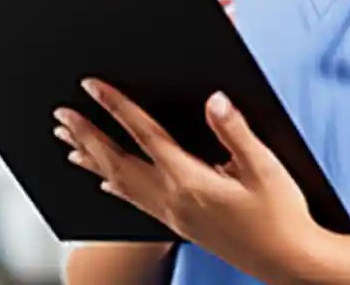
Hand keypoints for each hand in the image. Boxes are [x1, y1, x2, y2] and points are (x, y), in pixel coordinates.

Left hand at [53, 79, 327, 283]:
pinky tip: (104, 182)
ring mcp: (173, 214)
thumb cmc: (281, 215)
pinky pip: (134, 201)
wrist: (287, 261)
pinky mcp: (179, 224)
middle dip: (87, 136)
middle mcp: (173, 199)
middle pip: (117, 162)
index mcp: (190, 179)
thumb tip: (214, 100)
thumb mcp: (264, 167)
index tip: (92, 87)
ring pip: (120, 183)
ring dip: (92, 160)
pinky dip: (113, 185)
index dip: (116, 107)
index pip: (144, 135)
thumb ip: (235, 131)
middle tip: (62, 115)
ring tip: (70, 144)